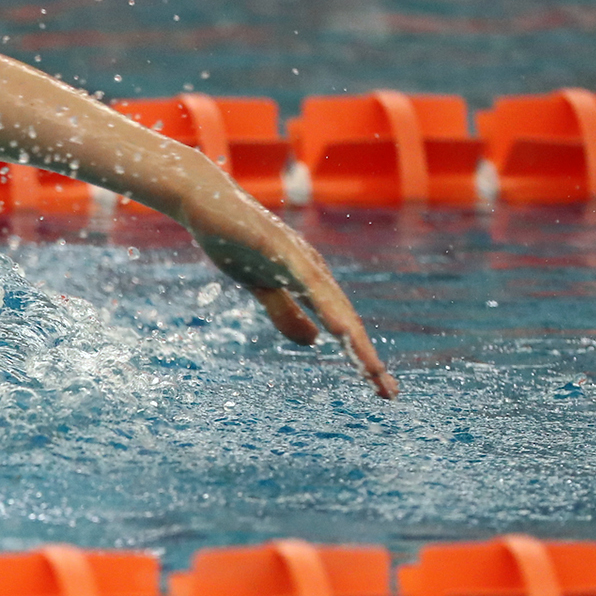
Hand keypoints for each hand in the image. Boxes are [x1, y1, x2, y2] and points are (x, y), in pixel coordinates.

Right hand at [178, 194, 399, 398]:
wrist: (206, 201)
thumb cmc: (233, 241)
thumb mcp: (261, 287)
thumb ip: (286, 312)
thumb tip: (314, 342)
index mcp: (311, 282)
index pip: (342, 326)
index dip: (360, 357)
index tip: (380, 390)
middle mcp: (313, 270)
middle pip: (346, 320)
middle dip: (366, 358)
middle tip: (389, 394)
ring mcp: (297, 258)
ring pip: (333, 304)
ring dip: (353, 337)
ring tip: (370, 369)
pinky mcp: (278, 247)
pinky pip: (306, 282)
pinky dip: (324, 306)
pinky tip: (337, 328)